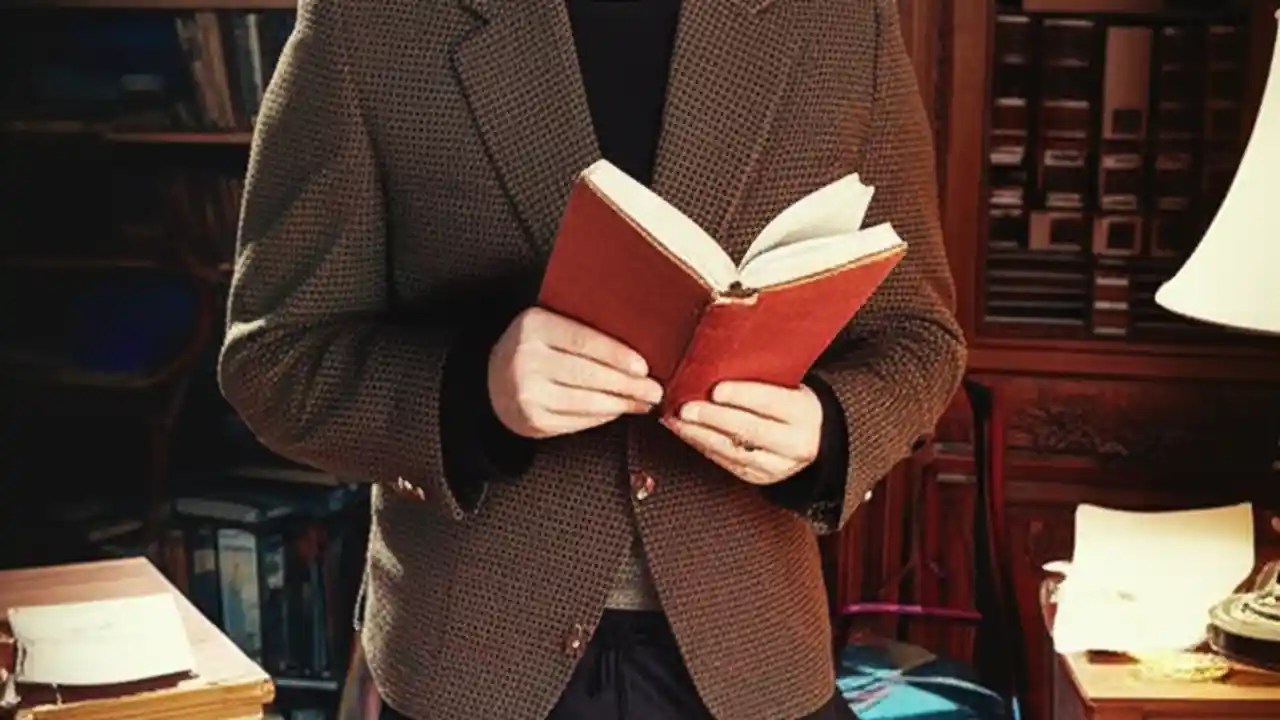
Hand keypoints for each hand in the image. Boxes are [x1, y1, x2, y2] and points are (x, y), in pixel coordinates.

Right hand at [488, 308, 662, 438]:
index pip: (583, 340)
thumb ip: (581, 328)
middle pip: (588, 375)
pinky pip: (578, 421)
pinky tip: (618, 410)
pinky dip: (603, 417)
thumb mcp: (548, 325)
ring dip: (621, 404)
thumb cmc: (533, 348)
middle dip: (628, 385)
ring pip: (586, 402)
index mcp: (533, 326)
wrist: (492, 379)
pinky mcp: (533, 421)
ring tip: (644, 402)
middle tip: (654, 390)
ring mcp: (527, 394)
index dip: (617, 355)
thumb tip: (638, 342)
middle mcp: (525, 360)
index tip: (643, 366)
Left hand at [662, 381, 821, 485]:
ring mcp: (776, 465)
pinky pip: (726, 463)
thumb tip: (717, 360)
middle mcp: (794, 443)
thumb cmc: (790, 400)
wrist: (813, 436)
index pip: (771, 402)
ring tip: (677, 420)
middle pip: (749, 430)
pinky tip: (687, 433)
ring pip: (734, 452)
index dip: (742, 396)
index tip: (715, 389)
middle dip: (713, 419)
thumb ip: (761, 376)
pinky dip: (703, 447)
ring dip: (700, 435)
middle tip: (685, 408)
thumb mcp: (788, 384)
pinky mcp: (758, 477)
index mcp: (803, 412)